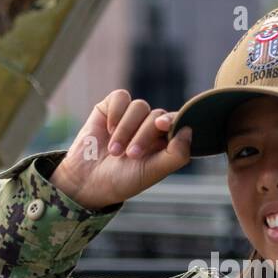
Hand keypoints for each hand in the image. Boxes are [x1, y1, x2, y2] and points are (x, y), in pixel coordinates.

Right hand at [48, 89, 192, 209]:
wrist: (87, 181)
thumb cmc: (123, 180)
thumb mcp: (153, 172)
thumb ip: (176, 155)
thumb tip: (189, 130)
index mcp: (165, 142)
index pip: (176, 123)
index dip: (172, 121)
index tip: (161, 126)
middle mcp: (149, 127)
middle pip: (156, 116)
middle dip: (143, 135)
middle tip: (130, 155)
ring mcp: (131, 117)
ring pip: (139, 107)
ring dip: (126, 129)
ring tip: (115, 151)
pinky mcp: (111, 108)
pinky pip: (121, 97)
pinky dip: (116, 112)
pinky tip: (107, 129)